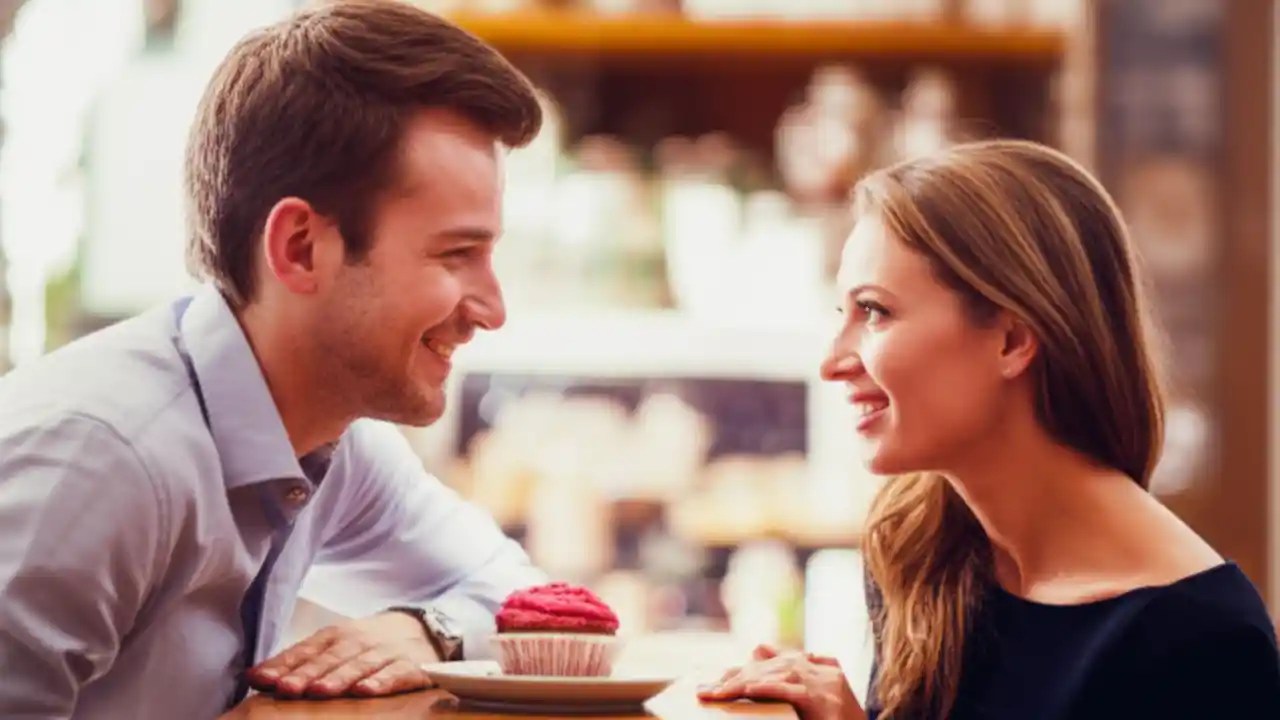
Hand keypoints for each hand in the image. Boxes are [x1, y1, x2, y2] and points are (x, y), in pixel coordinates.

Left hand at [246, 611, 440, 698]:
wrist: (423, 629)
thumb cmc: (368, 644)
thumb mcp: (335, 646)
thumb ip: (299, 661)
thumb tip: (254, 676)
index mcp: (336, 635)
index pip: (305, 649)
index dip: (283, 664)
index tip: (260, 679)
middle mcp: (358, 641)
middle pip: (329, 658)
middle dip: (306, 674)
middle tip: (286, 688)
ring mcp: (384, 652)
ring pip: (359, 665)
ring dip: (338, 678)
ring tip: (320, 691)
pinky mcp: (410, 665)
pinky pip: (395, 674)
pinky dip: (380, 682)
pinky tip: (365, 692)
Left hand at [698, 644, 866, 719]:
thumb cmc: (839, 719)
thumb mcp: (813, 695)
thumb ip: (788, 673)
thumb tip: (759, 645)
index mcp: (819, 667)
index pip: (772, 663)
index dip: (742, 672)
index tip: (716, 683)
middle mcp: (821, 670)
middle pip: (770, 667)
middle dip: (736, 677)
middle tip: (706, 690)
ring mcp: (825, 683)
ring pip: (777, 675)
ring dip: (744, 682)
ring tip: (718, 693)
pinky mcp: (826, 699)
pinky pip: (792, 690)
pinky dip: (769, 688)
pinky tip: (749, 690)